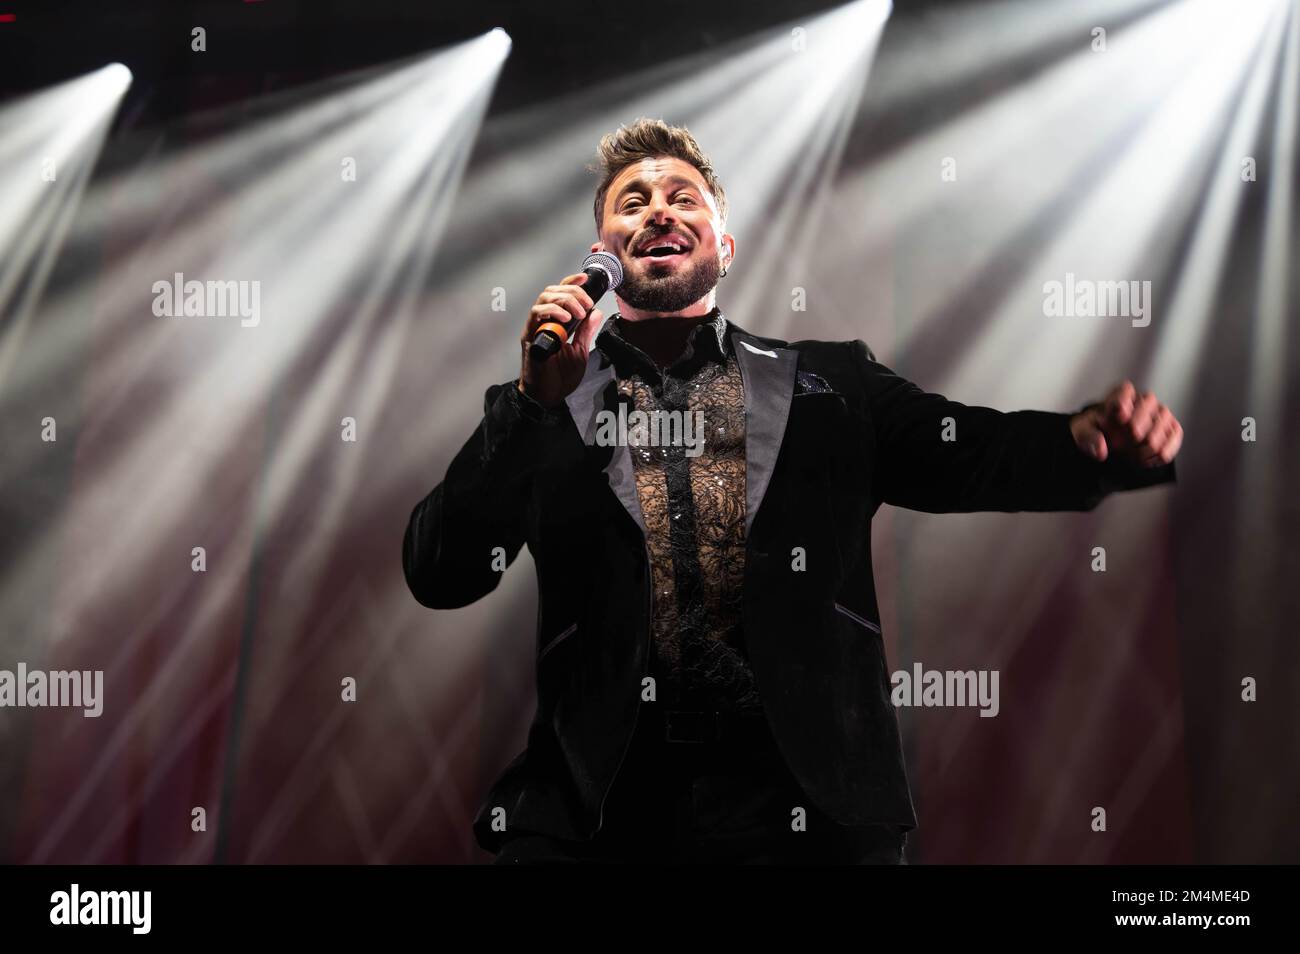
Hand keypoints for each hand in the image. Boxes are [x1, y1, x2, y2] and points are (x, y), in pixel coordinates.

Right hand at [518, 272, 604, 408]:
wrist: (548, 396)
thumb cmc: (559, 376)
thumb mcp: (580, 351)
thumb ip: (586, 331)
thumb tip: (596, 312)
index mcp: (555, 322)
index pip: (560, 293)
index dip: (571, 282)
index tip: (585, 278)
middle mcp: (543, 321)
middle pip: (552, 290)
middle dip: (572, 292)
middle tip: (586, 304)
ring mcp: (535, 327)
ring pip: (544, 298)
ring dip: (564, 300)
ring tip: (578, 313)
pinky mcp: (529, 336)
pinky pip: (536, 314)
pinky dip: (552, 311)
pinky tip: (565, 318)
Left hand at [1070, 381, 1181, 466]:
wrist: (1109, 443)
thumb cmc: (1097, 432)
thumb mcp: (1084, 434)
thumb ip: (1090, 439)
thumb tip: (1101, 449)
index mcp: (1118, 396)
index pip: (1124, 390)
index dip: (1124, 400)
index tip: (1121, 416)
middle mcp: (1142, 401)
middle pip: (1149, 401)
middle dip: (1141, 421)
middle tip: (1132, 437)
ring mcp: (1159, 414)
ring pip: (1164, 419)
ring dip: (1152, 440)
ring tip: (1136, 454)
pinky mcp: (1170, 428)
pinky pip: (1175, 435)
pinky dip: (1164, 449)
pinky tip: (1150, 458)